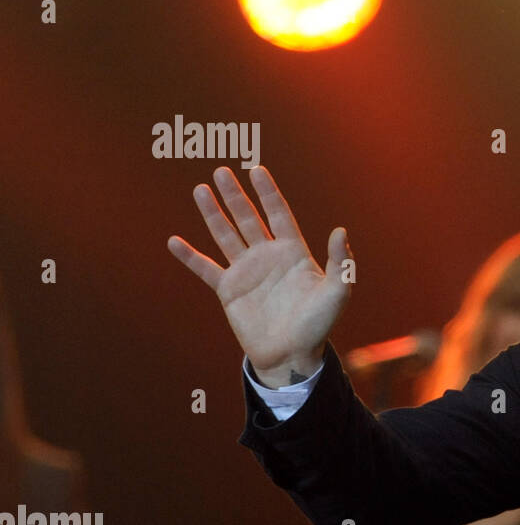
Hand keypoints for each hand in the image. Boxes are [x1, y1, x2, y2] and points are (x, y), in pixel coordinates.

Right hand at [166, 165, 351, 385]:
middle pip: (249, 218)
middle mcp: (268, 257)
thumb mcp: (337, 293)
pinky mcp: (229, 290)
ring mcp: (247, 272)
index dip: (268, 192)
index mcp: (293, 252)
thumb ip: (340, 262)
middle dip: (235, 195)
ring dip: (213, 213)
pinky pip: (206, 269)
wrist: (292, 354)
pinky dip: (189, 256)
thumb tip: (340, 230)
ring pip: (226, 235)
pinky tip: (174, 241)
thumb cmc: (318, 325)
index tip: (257, 170)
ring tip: (200, 189)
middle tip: (221, 171)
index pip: (279, 214)